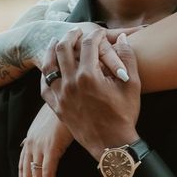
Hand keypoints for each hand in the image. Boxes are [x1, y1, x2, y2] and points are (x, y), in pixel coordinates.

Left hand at [18, 104, 73, 176]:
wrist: (68, 94)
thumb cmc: (64, 108)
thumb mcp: (49, 122)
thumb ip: (44, 136)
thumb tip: (40, 144)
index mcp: (30, 140)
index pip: (22, 168)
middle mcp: (31, 145)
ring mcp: (40, 147)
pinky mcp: (51, 148)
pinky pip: (47, 175)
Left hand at [41, 26, 140, 159]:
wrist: (112, 145)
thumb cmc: (124, 115)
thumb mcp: (132, 84)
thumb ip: (127, 57)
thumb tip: (123, 38)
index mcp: (89, 75)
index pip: (89, 44)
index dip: (96, 35)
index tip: (101, 33)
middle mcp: (71, 83)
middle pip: (64, 48)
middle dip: (71, 36)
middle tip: (76, 31)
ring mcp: (61, 95)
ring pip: (49, 65)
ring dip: (52, 49)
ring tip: (56, 41)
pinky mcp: (56, 107)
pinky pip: (44, 85)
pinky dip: (46, 73)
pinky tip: (49, 67)